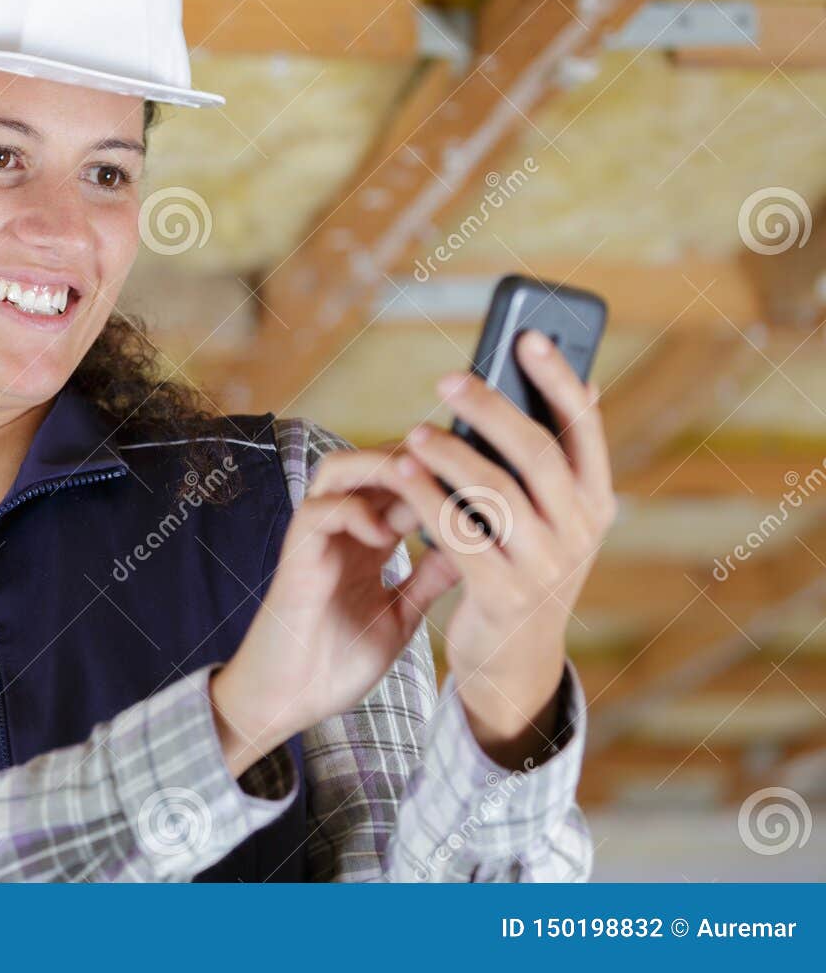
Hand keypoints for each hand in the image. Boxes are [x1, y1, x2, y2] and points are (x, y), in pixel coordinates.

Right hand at [210, 441, 461, 775]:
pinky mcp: (297, 555)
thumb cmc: (336, 662)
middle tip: (453, 472)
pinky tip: (383, 536)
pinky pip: (320, 510)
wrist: (289, 699)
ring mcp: (317, 538)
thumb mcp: (400, 616)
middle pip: (371, 460)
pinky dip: (353, 511)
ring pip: (340, 468)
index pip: (400, 482)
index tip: (479, 478)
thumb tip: (474, 546)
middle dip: (414, 457)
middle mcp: (342, 530)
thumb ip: (428, 580)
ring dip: (380, 469)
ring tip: (417, 488)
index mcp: (367, 542)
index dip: (437, 472)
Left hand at [328, 330, 617, 766]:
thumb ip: (554, 460)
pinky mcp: (502, 593)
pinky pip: (459, 534)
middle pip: (537, 453)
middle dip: (492, 410)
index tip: (526, 336)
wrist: (515, 661)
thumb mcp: (551, 518)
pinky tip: (401, 474)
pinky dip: (428, 498)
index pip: (584, 428)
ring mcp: (545, 566)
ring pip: (495, 493)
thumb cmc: (523, 567)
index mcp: (596, 502)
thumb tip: (580, 378)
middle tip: (448, 379)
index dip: (557, 379)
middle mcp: (580, 531)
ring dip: (450, 455)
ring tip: (413, 432)